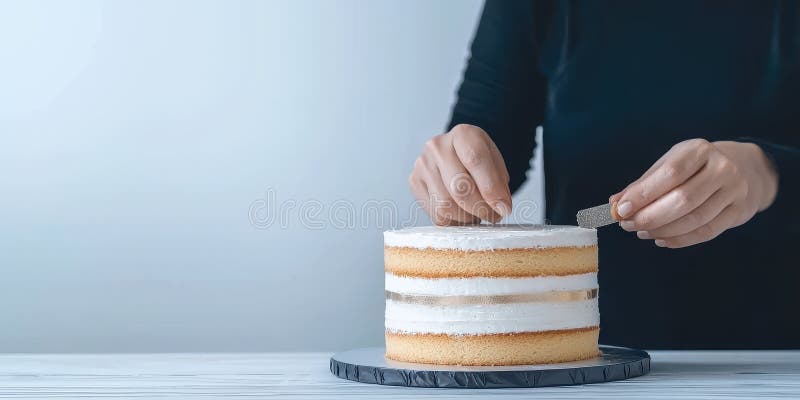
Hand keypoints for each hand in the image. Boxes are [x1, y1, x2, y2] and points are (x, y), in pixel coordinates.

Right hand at [409, 124, 511, 224]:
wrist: (455, 154)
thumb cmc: (477, 160)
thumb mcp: (495, 163)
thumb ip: (499, 183)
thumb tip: (500, 208)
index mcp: (463, 134)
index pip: (475, 160)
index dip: (491, 189)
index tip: (504, 208)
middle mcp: (438, 146)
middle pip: (459, 187)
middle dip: (480, 208)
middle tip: (493, 216)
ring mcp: (423, 164)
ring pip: (446, 205)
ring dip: (467, 217)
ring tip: (476, 214)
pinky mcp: (414, 182)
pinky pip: (435, 213)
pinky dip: (453, 220)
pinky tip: (461, 214)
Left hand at [610, 139, 777, 247]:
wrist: (745, 169)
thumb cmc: (695, 167)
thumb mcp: (670, 164)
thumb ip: (643, 184)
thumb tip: (613, 204)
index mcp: (699, 150)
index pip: (670, 173)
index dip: (643, 194)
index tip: (620, 209)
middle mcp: (722, 168)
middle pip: (683, 199)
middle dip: (649, 216)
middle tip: (627, 225)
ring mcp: (735, 191)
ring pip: (695, 219)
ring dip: (662, 230)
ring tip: (641, 232)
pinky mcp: (739, 212)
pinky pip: (707, 232)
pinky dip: (680, 240)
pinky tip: (661, 240)